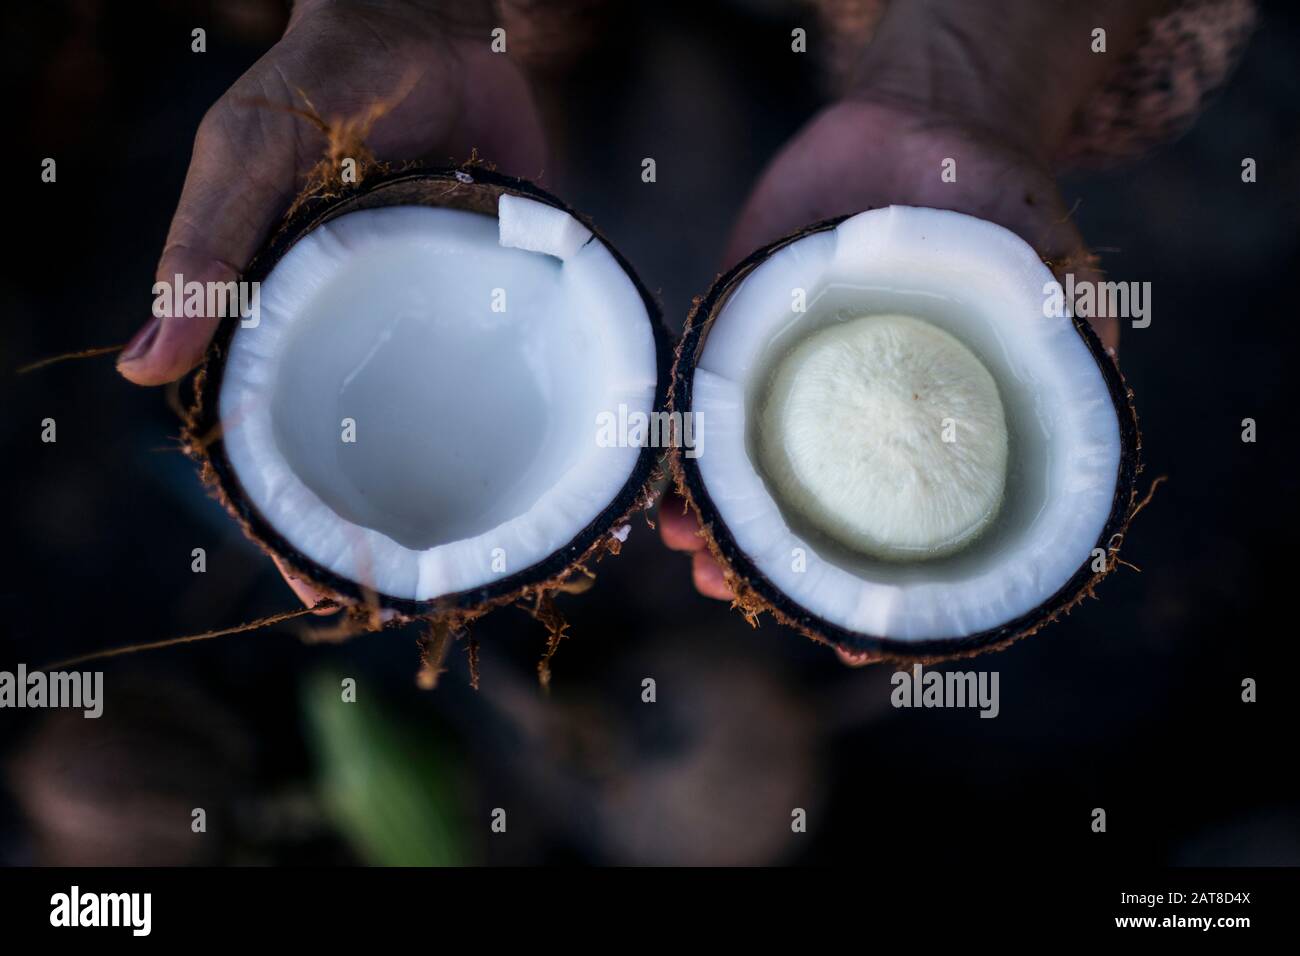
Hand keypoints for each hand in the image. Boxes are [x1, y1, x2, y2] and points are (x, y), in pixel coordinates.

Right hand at [119, 0, 545, 609]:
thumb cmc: (320, 86)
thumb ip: (208, 255)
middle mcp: (363, 333)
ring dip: (473, 491)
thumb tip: (143, 375)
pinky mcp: (503, 293)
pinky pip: (524, 365)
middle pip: (366, 452)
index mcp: (286, 318)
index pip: (275, 442)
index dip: (289, 519)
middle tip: (417, 594)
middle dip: (385, 526)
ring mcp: (437, 320)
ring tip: (506, 560)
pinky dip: (546, 413)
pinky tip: (577, 467)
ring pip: (450, 426)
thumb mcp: (249, 160)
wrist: (431, 23)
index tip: (319, 586)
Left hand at [666, 0, 1164, 659]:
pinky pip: (704, 406)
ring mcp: (796, 390)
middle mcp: (860, 429)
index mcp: (934, 438)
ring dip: (717, 522)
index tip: (856, 642)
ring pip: (752, 481)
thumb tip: (1094, 370)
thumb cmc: (993, 197)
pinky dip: (682, 448)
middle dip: (778, 570)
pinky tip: (660, 478)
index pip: (913, 543)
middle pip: (819, 525)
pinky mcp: (740, 341)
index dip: (888, 601)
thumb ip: (1067, 320)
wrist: (913, 124)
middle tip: (742, 592)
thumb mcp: (1046, 255)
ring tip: (689, 548)